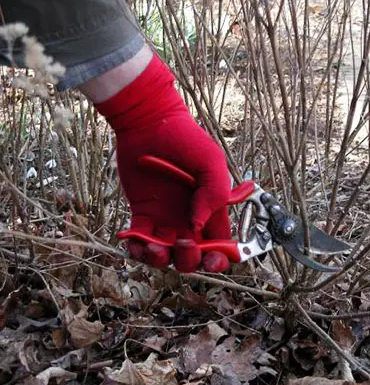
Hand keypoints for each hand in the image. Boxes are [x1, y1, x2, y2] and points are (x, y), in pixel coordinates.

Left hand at [96, 54, 231, 272]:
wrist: (149, 124)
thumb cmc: (185, 138)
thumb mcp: (211, 161)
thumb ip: (214, 192)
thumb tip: (197, 226)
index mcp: (211, 209)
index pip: (221, 243)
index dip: (220, 258)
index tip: (213, 257)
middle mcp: (189, 218)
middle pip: (193, 256)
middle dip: (189, 260)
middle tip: (183, 244)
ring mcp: (164, 218)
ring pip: (165, 255)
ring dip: (160, 259)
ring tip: (153, 247)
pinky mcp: (141, 214)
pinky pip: (139, 241)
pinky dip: (136, 248)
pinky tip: (134, 241)